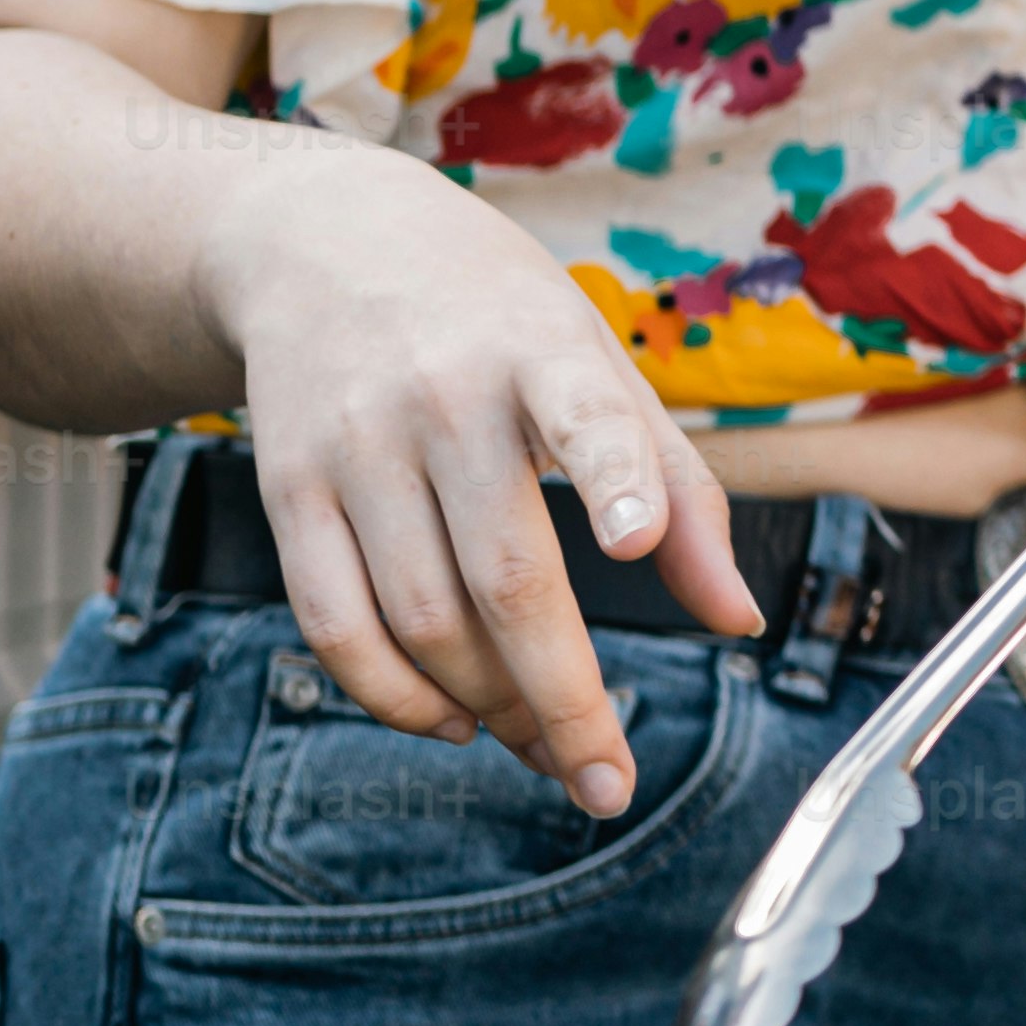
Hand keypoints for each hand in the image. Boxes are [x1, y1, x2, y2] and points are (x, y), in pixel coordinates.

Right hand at [202, 149, 750, 813]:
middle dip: (564, 697)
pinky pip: (332, 622)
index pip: (586, 415)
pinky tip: (451, 721)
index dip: (612, 479)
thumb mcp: (604, 368)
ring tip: (544, 748)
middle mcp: (444, 401)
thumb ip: (682, 489)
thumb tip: (740, 620)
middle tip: (608, 782)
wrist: (322, 244)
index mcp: (545, 355)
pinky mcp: (286, 488)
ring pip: (422, 618)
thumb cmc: (500, 321)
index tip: (636, 540)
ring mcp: (354, 447)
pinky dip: (392, 694)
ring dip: (488, 708)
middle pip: (504, 576)